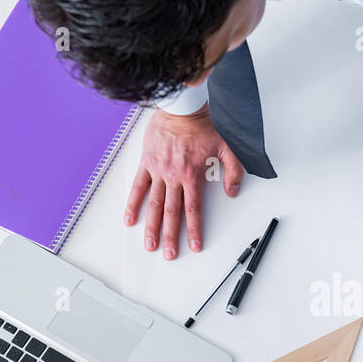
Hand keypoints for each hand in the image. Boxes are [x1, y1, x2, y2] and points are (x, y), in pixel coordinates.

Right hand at [124, 104, 243, 258]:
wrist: (180, 108)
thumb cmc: (200, 125)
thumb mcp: (226, 148)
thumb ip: (233, 172)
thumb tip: (232, 192)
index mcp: (192, 175)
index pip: (194, 209)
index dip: (194, 230)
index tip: (194, 245)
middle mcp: (173, 176)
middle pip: (172, 213)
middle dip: (171, 236)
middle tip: (169, 253)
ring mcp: (158, 171)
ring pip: (154, 204)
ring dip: (151, 226)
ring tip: (149, 243)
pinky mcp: (146, 164)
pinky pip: (138, 186)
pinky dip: (133, 203)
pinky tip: (129, 219)